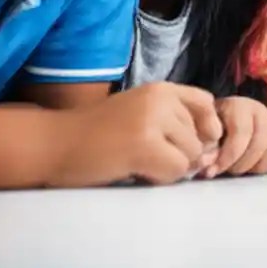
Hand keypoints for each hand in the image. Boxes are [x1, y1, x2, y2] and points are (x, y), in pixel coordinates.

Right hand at [48, 82, 222, 186]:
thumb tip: (212, 149)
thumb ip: (175, 123)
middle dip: (180, 154)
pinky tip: (135, 170)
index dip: (205, 127)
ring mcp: (152, 120)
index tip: (185, 141)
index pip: (207, 104)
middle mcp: (160, 98)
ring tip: (138, 161)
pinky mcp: (144, 144)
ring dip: (169, 168)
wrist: (55, 143)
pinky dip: (160, 178)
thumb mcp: (140, 114)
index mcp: (161, 89)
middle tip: (145, 155)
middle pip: (201, 137)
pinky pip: (176, 170)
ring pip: (191, 156)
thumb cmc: (97, 134)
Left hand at [201, 96, 266, 178]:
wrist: (227, 116)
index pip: (241, 132)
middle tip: (225, 171)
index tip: (214, 170)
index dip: (228, 155)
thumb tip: (207, 168)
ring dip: (251, 167)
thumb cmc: (213, 125)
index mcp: (239, 106)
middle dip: (240, 164)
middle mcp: (260, 112)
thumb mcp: (206, 132)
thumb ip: (207, 149)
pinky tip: (248, 167)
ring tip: (235, 169)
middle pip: (259, 144)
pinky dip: (262, 167)